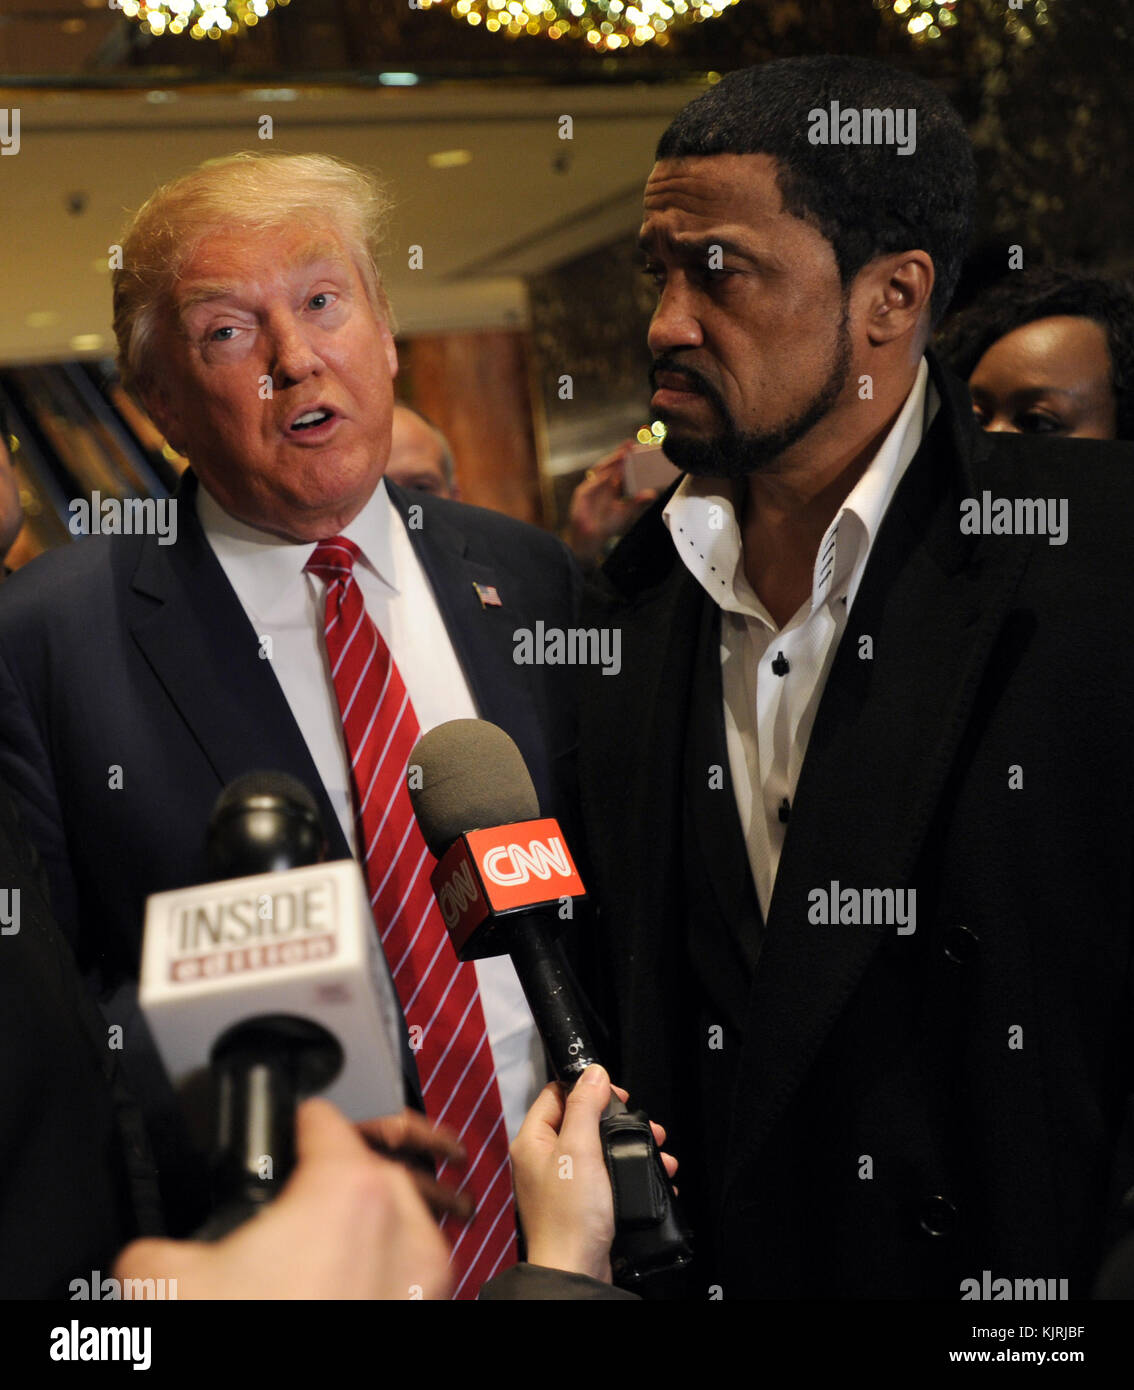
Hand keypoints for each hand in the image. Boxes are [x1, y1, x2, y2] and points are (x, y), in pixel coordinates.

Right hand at [114, 1098, 451, 1299]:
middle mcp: (401, 1224)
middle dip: (330, 1180)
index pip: (323, 1120)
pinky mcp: (429, 1318)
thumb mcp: (165, 1279)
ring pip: (399, 1220)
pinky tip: (332, 1294)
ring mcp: (425, 1278)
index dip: (291, 1123)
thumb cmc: (249, 1328)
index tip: (280, 1132)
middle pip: (369, 1168)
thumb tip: (152, 1256)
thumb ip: (159, 1244)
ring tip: (308, 1254)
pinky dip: (379, 1275)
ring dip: (362, 1227)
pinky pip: (410, 1275)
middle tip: (288, 1205)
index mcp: (348, 1189)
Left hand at [510, 1064, 676, 1282]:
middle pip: (581, 1120)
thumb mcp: (579, 1149)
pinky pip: (606, 1176)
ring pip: (599, 1148)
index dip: (586, 1088)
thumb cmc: (570, 1214)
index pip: (556, 1094)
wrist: (575, 1270)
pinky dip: (629, 1172)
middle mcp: (542, 1159)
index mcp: (533, 1141)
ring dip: (629, 1145)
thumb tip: (593, 1073)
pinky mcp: (580, 1203)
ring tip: (658, 1149)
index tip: (616, 1094)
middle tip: (642, 1123)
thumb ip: (585, 1107)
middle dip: (617, 1120)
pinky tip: (653, 1174)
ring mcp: (561, 1182)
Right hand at [565, 442, 658, 564]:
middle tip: (631, 444)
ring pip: (601, 470)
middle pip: (611, 465)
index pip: (621, 468)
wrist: (591, 539)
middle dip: (620, 454)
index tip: (638, 448)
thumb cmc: (606, 526)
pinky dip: (601, 478)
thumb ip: (637, 502)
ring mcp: (591, 487)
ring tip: (622, 454)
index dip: (628, 458)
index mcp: (612, 485)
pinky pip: (592, 483)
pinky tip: (610, 473)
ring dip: (611, 462)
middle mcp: (602, 483)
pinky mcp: (582, 494)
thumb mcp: (626, 512)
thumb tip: (651, 494)